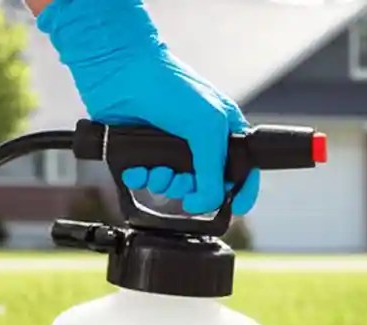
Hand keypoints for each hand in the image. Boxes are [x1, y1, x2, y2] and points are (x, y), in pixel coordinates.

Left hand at [37, 0, 259, 215]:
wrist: (122, 72)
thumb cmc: (171, 87)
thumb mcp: (207, 129)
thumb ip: (214, 172)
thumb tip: (208, 203)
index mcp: (225, 132)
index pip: (244, 170)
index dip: (242, 192)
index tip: (236, 209)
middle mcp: (199, 143)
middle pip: (206, 186)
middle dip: (192, 189)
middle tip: (182, 180)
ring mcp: (170, 148)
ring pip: (174, 187)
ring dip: (164, 183)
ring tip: (156, 169)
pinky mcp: (142, 153)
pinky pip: (145, 181)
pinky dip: (140, 178)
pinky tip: (137, 168)